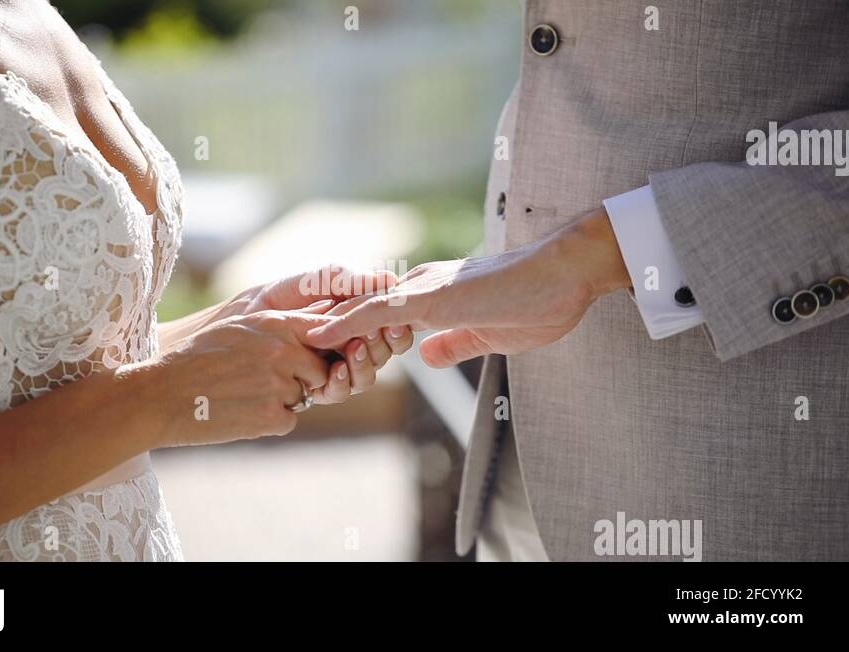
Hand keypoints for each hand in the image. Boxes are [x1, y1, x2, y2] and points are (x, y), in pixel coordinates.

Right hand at [145, 310, 334, 446]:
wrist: (160, 396)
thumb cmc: (194, 358)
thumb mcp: (235, 327)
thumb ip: (275, 327)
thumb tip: (315, 326)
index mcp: (275, 324)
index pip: (324, 331)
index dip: (320, 347)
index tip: (309, 356)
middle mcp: (282, 351)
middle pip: (319, 370)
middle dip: (301, 379)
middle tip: (264, 383)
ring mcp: (278, 385)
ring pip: (302, 398)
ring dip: (281, 401)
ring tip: (243, 396)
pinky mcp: (271, 416)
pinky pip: (288, 421)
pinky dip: (269, 422)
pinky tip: (240, 413)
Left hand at [237, 266, 413, 403]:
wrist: (221, 334)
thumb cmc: (262, 303)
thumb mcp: (304, 285)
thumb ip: (342, 280)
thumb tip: (388, 279)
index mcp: (347, 318)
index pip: (384, 326)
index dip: (394, 325)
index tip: (393, 319)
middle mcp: (342, 346)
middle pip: (380, 353)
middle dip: (382, 347)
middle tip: (375, 336)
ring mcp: (328, 370)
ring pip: (363, 376)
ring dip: (365, 366)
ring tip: (355, 351)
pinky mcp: (312, 391)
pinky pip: (336, 391)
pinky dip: (340, 382)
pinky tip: (335, 372)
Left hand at [306, 208, 630, 367]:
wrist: (567, 275)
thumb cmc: (538, 302)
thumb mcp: (488, 334)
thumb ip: (454, 343)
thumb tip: (426, 357)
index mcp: (433, 297)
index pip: (377, 314)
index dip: (344, 330)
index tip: (315, 348)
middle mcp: (421, 287)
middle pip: (358, 307)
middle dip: (320, 326)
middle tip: (281, 341)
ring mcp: (424, 290)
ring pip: (359, 307)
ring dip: (322, 326)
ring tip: (283, 339)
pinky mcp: (433, 297)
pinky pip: (378, 310)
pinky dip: (345, 323)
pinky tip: (319, 332)